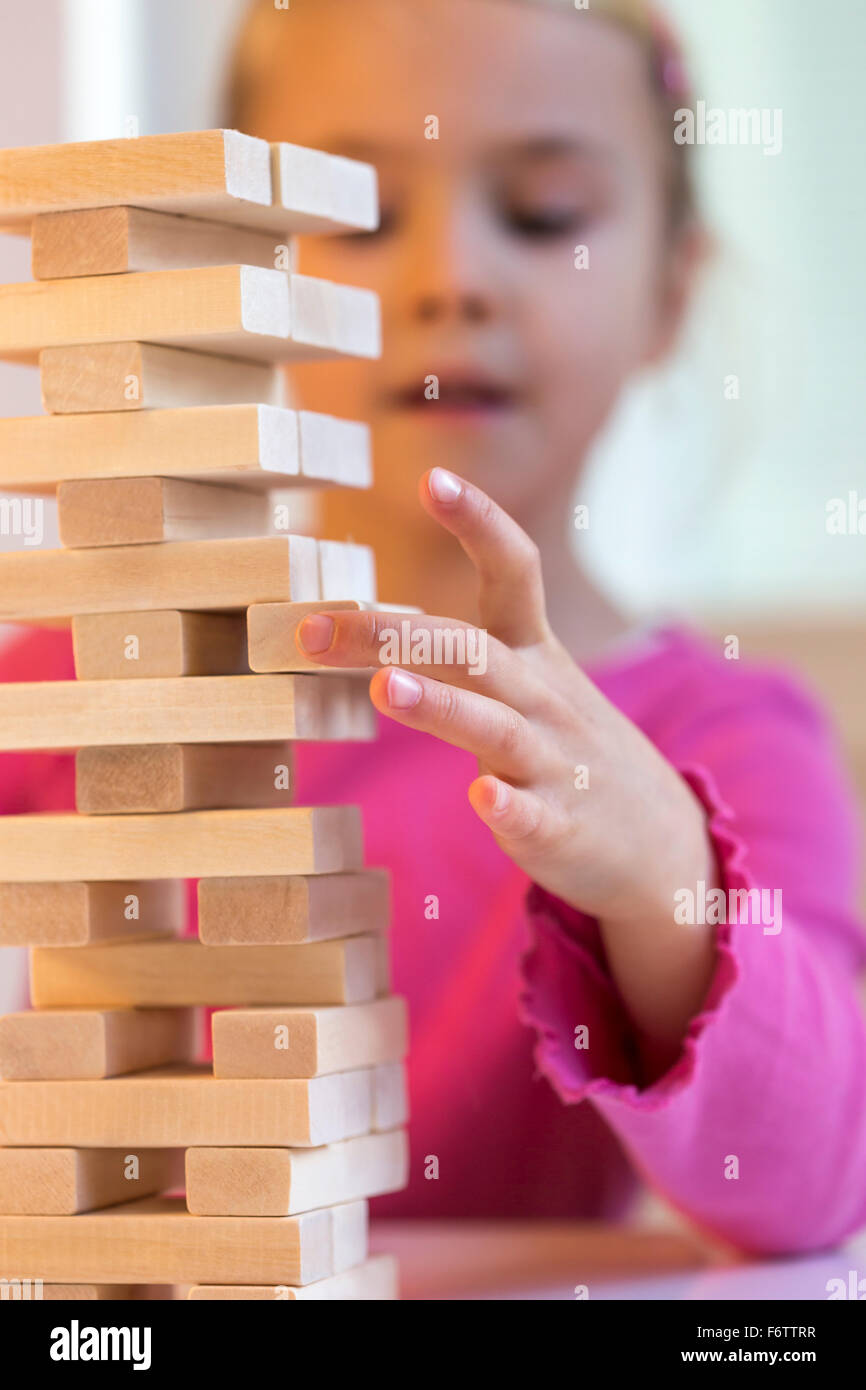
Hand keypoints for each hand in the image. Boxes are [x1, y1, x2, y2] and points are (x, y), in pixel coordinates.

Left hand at [298, 468, 717, 1054]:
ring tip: (382, 687)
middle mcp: (543, 699)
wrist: (660, 843)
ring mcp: (554, 763)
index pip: (515, 572)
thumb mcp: (532, 685)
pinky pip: (533, 816)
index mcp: (535, 655)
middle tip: (313, 628)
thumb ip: (464, 652)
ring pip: (494, 728)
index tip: (432, 478)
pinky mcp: (561, 830)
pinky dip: (509, 808)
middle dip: (391, 634)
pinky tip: (482, 800)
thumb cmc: (568, 750)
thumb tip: (371, 623)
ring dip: (440, 705)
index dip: (480, 522)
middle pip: (470, 651)